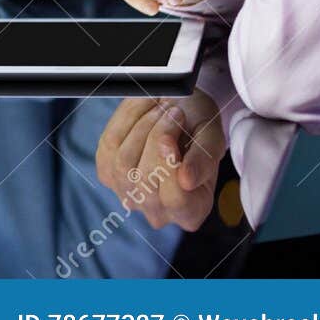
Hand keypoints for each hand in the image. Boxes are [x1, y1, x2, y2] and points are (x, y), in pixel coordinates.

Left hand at [94, 93, 223, 231]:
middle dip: (156, 137)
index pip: (176, 199)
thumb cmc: (199, 128)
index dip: (168, 167)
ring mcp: (129, 195)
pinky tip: (142, 110)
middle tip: (173, 111)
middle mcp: (158, 212)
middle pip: (144, 179)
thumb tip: (187, 180)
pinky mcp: (107, 175)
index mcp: (192, 211)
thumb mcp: (212, 137)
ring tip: (160, 108)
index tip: (169, 138)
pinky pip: (108, 146)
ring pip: (123, 162)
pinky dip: (125, 122)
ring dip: (141, 126)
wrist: (179, 113)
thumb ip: (204, 159)